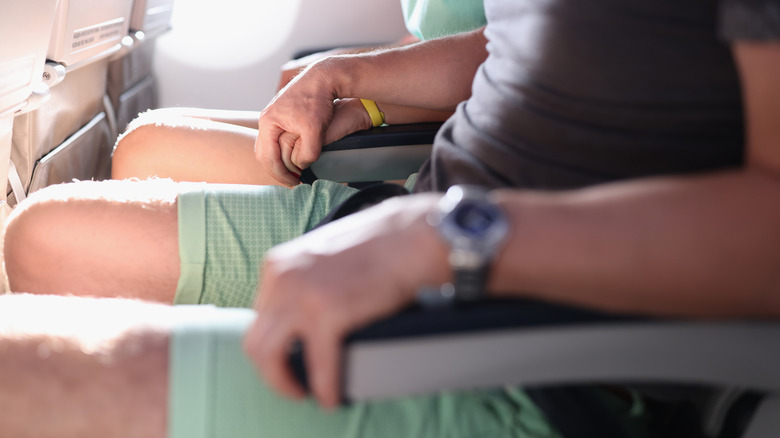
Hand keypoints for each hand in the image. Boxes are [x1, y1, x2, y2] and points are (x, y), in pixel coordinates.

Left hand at [243, 194, 448, 407]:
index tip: (290, 358)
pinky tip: (333, 397)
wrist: (415, 235)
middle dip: (272, 371)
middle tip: (294, 385)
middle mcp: (282, 278)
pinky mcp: (329, 312)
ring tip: (307, 394)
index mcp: (278, 265)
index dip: (276, 344)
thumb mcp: (324, 257)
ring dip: (285, 383)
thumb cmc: (382, 245)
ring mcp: (302, 295)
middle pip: (255, 341)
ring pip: (268, 357)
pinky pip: (318, 366)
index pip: (260, 318)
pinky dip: (325, 388)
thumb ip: (306, 281)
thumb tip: (305, 320)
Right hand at [256, 61, 338, 185]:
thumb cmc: (317, 101)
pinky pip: (277, 140)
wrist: (323, 78)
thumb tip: (301, 166)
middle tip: (293, 183)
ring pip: (270, 147)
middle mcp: (266, 120)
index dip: (281, 174)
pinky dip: (284, 152)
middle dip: (277, 171)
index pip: (267, 157)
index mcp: (268, 123)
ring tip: (295, 173)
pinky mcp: (282, 116)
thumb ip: (307, 152)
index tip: (295, 184)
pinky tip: (297, 158)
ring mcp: (273, 117)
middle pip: (264, 154)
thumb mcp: (314, 130)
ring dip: (280, 162)